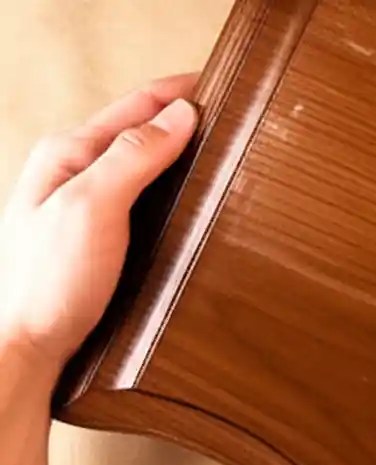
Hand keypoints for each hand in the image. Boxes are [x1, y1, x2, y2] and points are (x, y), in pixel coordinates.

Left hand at [0, 74, 198, 377]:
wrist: (27, 348)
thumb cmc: (49, 285)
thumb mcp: (92, 208)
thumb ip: (135, 157)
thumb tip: (181, 116)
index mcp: (67, 153)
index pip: (136, 104)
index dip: (182, 92)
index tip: (225, 87)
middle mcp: (72, 172)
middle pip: (140, 128)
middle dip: (184, 116)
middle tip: (231, 115)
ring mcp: (84, 203)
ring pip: (142, 162)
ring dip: (179, 152)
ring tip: (218, 149)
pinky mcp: (98, 235)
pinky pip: (141, 194)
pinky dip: (170, 186)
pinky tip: (189, 197)